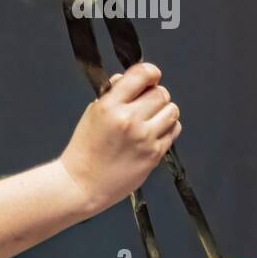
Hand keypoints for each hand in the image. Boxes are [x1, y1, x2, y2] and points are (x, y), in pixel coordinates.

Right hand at [58, 62, 181, 214]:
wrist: (82, 184)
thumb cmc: (85, 148)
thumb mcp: (93, 112)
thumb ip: (114, 93)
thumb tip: (133, 79)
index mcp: (110, 106)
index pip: (142, 74)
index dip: (150, 73)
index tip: (150, 78)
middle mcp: (129, 120)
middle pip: (161, 93)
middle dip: (155, 95)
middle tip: (147, 104)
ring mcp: (144, 138)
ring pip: (172, 110)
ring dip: (164, 111)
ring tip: (151, 119)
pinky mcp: (154, 154)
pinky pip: (174, 130)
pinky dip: (167, 128)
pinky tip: (154, 133)